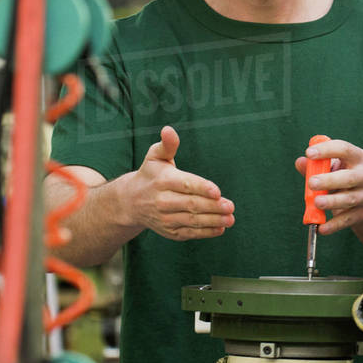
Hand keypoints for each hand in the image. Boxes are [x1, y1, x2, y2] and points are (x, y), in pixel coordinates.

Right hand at [117, 126, 234, 240]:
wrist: (131, 202)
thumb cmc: (151, 174)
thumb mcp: (155, 156)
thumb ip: (167, 144)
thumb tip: (168, 129)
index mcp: (162, 181)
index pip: (184, 184)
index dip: (201, 188)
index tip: (217, 191)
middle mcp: (162, 201)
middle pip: (191, 205)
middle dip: (212, 206)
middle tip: (230, 206)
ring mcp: (165, 218)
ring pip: (191, 220)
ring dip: (213, 221)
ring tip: (230, 219)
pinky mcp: (169, 231)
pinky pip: (189, 233)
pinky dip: (205, 232)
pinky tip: (220, 228)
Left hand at [295, 138, 362, 232]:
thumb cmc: (341, 176)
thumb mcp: (329, 168)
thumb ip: (314, 165)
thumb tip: (300, 162)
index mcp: (357, 157)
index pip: (344, 149)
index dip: (327, 150)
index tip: (309, 153)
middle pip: (350, 177)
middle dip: (330, 180)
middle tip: (311, 183)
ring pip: (350, 199)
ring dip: (332, 201)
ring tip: (316, 202)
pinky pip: (348, 219)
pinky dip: (334, 225)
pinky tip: (322, 227)